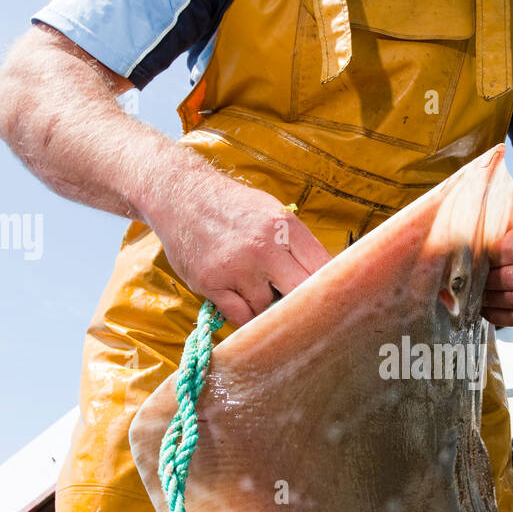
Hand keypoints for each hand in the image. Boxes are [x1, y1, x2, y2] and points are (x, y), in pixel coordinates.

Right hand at [149, 166, 330, 325]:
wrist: (180, 195)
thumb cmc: (233, 208)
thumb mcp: (272, 212)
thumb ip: (298, 244)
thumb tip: (328, 278)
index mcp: (286, 226)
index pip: (323, 269)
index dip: (331, 290)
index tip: (332, 302)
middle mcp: (263, 247)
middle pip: (301, 295)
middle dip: (302, 306)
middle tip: (302, 312)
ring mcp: (236, 267)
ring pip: (268, 309)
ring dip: (266, 308)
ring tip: (257, 290)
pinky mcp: (211, 282)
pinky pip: (240, 316)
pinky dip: (244, 315)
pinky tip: (242, 299)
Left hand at [482, 211, 512, 327]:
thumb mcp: (511, 222)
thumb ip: (492, 232)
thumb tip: (462, 252)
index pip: (511, 251)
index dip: (489, 258)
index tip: (477, 257)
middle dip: (488, 282)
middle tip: (474, 280)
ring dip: (492, 299)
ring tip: (479, 293)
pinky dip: (499, 316)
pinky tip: (488, 307)